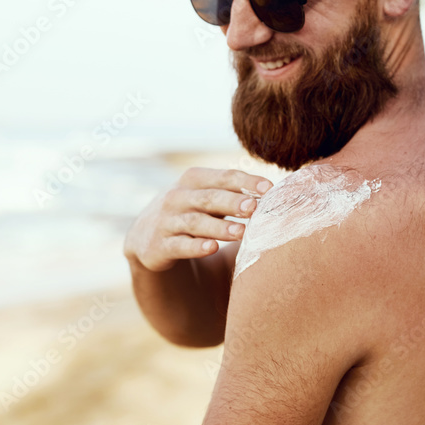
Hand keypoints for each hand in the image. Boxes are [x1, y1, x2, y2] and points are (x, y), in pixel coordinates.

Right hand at [124, 168, 273, 272]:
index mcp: (193, 179)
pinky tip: (212, 247)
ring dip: (219, 227)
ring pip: (195, 222)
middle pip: (209, 198)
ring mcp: (166, 221)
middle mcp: (177, 196)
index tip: (270, 188)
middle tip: (255, 208)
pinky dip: (195, 246)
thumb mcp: (207, 198)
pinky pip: (179, 245)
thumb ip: (235, 194)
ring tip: (242, 233)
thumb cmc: (192, 213)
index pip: (224, 176)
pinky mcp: (158, 245)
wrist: (147, 237)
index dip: (246, 181)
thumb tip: (277, 193)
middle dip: (233, 202)